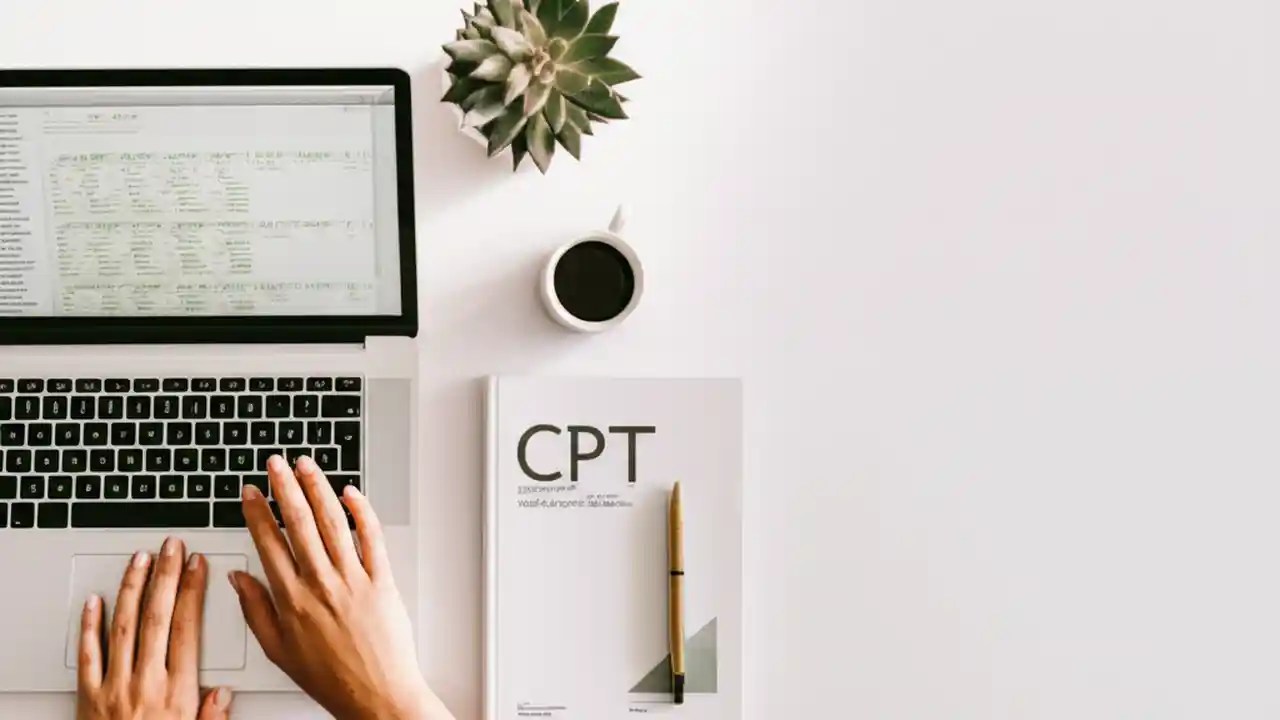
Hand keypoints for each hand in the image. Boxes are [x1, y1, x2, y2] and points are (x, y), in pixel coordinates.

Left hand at [77, 538, 232, 719]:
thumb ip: (212, 718)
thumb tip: (225, 693)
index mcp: (177, 693)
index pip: (188, 628)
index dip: (193, 591)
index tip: (197, 566)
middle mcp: (145, 683)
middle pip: (156, 617)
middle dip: (165, 576)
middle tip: (171, 548)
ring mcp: (114, 687)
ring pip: (123, 626)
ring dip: (132, 588)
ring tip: (139, 561)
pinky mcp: (88, 697)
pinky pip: (87, 654)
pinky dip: (89, 625)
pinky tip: (94, 602)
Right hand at [230, 455, 452, 719]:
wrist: (376, 694)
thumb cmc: (330, 677)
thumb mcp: (278, 649)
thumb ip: (255, 610)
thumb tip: (238, 577)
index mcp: (291, 599)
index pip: (268, 542)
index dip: (257, 513)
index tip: (251, 492)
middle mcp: (321, 583)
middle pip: (299, 523)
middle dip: (285, 487)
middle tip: (276, 464)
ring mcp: (354, 579)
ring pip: (333, 522)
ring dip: (319, 488)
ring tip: (307, 466)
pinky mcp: (382, 580)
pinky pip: (372, 537)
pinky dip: (362, 512)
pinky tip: (352, 493)